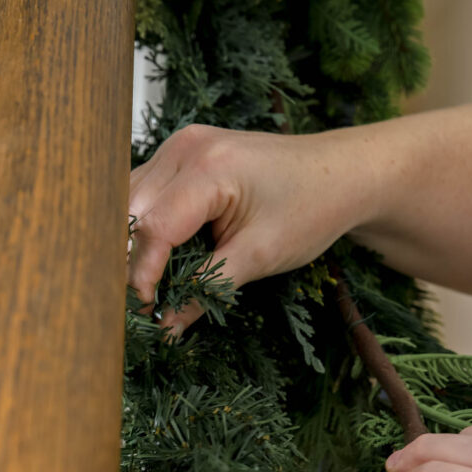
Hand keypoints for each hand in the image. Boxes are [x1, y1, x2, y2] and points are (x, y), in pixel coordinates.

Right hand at [127, 123, 373, 334]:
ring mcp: (182, 145)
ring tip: (147, 285)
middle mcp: (186, 147)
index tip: (145, 311)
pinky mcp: (183, 154)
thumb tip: (167, 326)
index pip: (152, 228)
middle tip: (140, 305)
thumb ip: (208, 289)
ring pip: (131, 200)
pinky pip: (147, 191)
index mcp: (209, 168)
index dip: (142, 275)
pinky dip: (146, 225)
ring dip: (133, 243)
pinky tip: (158, 256)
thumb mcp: (259, 256)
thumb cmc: (311, 208)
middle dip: (130, 260)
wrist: (341, 174)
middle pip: (131, 211)